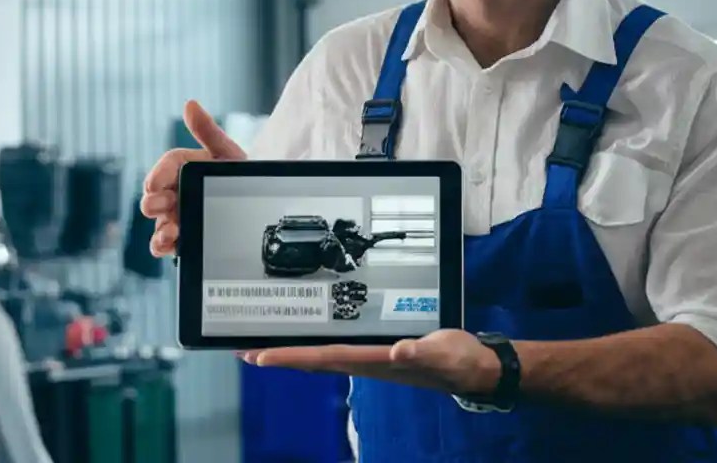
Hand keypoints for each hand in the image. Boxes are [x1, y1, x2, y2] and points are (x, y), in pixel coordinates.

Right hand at [141, 100, 245, 257]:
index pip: (166, 167)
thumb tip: (190, 104)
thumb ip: (208, 131)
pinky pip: (166, 242)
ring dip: (160, 228)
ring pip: (159, 222)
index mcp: (184, 168)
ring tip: (170, 233)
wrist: (257, 202)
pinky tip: (167, 245)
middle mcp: (176, 192)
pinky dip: (162, 245)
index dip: (159, 174)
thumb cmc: (239, 174)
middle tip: (162, 204)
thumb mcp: (227, 152)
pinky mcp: (182, 237)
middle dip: (154, 202)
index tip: (156, 183)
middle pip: (156, 196)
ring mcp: (177, 215)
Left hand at [238, 329, 500, 397]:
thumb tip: (398, 350)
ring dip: (289, 355)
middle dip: (277, 357)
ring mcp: (368, 361)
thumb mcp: (445, 351)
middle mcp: (365, 363)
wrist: (474, 370)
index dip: (291, 357)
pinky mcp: (374, 355)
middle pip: (312, 360)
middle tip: (242, 353)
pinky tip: (299, 346)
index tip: (261, 356)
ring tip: (259, 351)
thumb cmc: (459, 359)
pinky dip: (311, 349)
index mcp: (375, 361)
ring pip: (319, 358)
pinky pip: (334, 352)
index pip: (324, 358)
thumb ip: (423, 350)